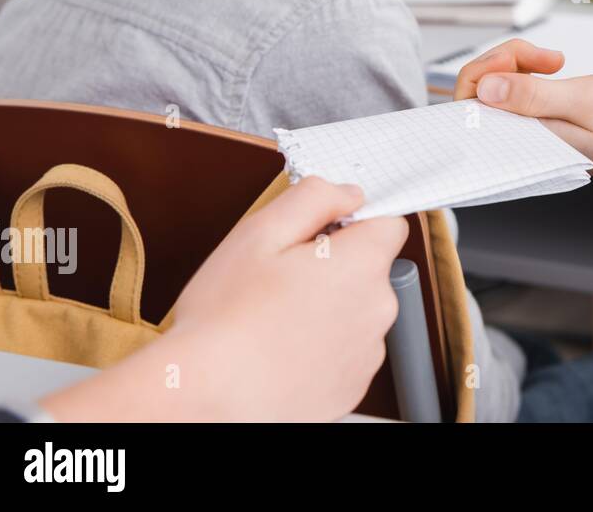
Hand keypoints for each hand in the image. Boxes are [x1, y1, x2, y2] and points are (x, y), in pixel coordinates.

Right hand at [42, 178, 408, 421]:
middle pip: (369, 268)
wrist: (205, 399)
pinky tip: (279, 350)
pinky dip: (319, 347)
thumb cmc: (225, 320)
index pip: (388, 223)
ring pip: (355, 310)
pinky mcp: (352, 387)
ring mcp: (368, 353)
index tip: (316, 233)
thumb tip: (349, 193)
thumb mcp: (261, 233)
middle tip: (279, 279)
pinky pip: (344, 350)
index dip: (350, 221)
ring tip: (273, 320)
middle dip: (334, 265)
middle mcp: (378, 309)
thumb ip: (315, 198)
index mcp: (363, 265)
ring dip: (326, 308)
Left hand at [454, 39, 592, 255]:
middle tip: (545, 59)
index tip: (527, 60)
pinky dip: (525, 70)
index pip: (467, 105)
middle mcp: (517, 137)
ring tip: (554, 62)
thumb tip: (484, 90)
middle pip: (475, 90)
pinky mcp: (533, 121)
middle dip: (503, 60)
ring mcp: (524, 129)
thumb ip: (533, 97)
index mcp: (523, 138)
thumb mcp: (585, 102)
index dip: (487, 70)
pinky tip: (552, 68)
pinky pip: (510, 91)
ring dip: (516, 62)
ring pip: (492, 86)